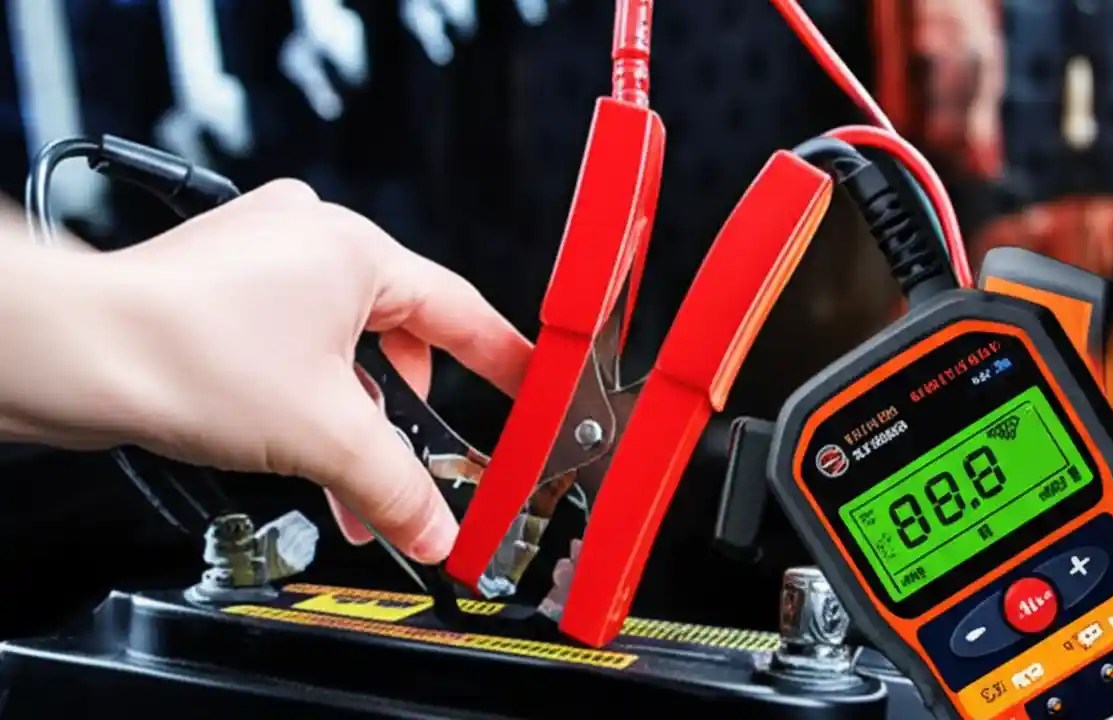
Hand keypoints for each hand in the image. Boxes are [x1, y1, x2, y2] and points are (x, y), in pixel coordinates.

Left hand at [30, 180, 529, 562]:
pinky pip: (296, 350)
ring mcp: (262, 260)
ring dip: (351, 425)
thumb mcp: (323, 433)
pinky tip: (304, 454)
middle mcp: (311, 240)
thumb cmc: (181, 352)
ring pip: (341, 354)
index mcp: (353, 248)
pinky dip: (309, 403)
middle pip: (396, 343)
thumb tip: (436, 526)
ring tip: (350, 492)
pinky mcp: (224, 288)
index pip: (458, 310)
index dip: (503, 358)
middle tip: (419, 477)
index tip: (532, 384)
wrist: (68, 354)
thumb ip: (397, 486)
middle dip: (403, 422)